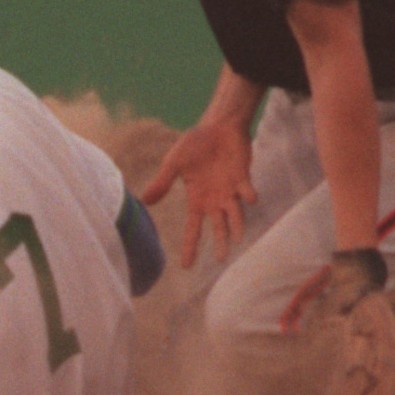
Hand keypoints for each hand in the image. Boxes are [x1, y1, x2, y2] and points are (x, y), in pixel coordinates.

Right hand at [141, 119, 256, 267]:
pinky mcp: (243, 178)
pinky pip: (247, 190)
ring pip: (235, 214)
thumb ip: (162, 182)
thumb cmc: (194, 145)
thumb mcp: (174, 163)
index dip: (190, 247)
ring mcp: (230, 191)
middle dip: (219, 241)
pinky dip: (249, 195)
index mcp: (197, 200)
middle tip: (220, 258)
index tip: (186, 267)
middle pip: (218, 227)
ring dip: (237, 225)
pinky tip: (250, 198)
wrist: (217, 126)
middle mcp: (215, 201)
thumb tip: (144, 201)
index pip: (193, 228)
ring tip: (238, 238)